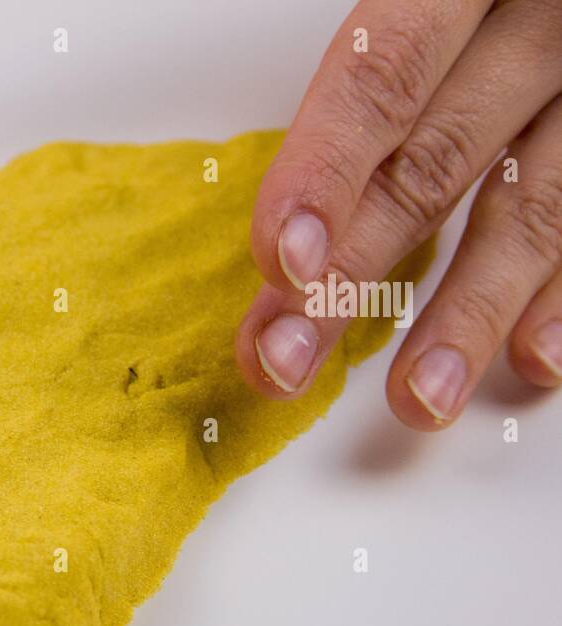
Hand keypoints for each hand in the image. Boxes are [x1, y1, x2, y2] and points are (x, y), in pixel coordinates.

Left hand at [236, 0, 561, 428]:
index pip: (382, 78)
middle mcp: (544, 23)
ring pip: (533, 206)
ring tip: (418, 399)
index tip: (280, 261)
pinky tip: (535, 358)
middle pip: (433, 160)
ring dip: (469, 313)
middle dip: (353, 273)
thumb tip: (293, 215)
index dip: (325, 172)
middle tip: (286, 362)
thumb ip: (383, 70)